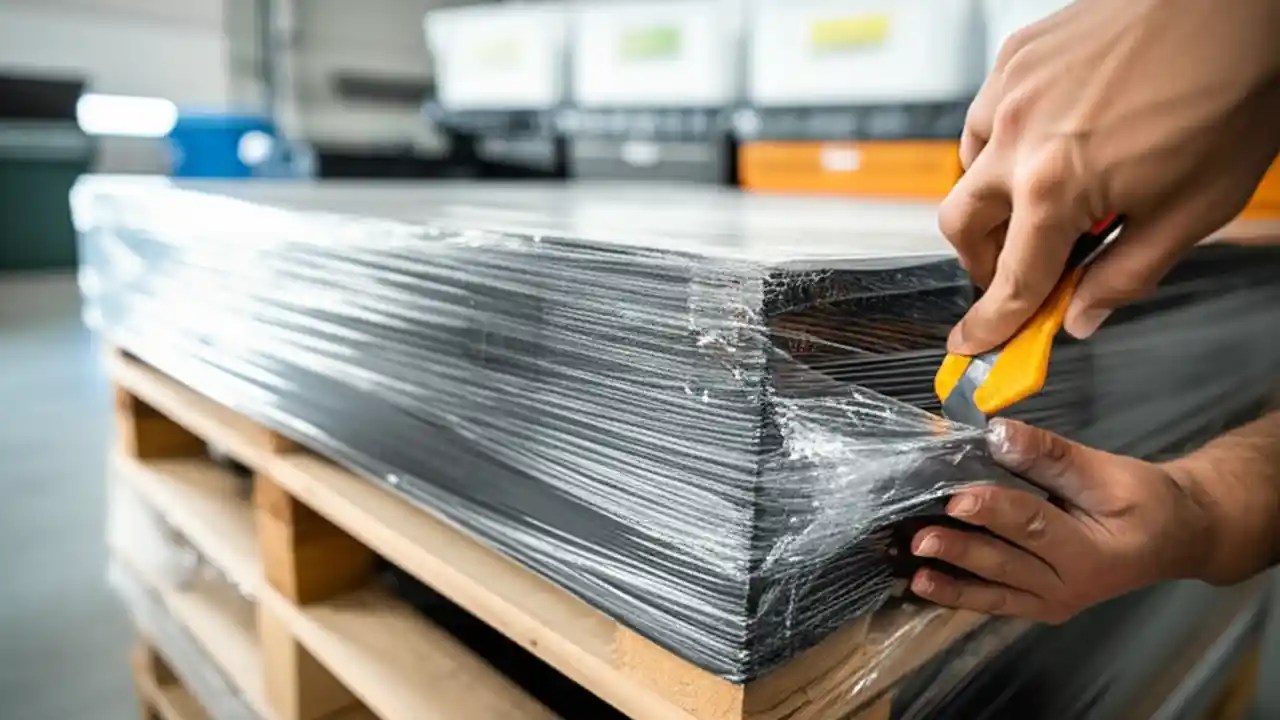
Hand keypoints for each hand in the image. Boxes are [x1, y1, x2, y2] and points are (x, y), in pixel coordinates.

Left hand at [908, 418, 1212, 623]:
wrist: (1174, 537)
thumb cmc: (1144, 501)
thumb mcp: (1107, 472)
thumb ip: (1050, 456)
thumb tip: (998, 432)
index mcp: (1094, 555)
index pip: (1035, 526)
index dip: (995, 509)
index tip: (958, 496)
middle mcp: (1069, 588)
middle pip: (1007, 563)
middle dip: (961, 550)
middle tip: (920, 538)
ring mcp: (1051, 603)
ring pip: (994, 591)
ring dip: (951, 581)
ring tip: (913, 570)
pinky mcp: (1035, 604)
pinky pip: (994, 601)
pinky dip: (959, 594)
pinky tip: (924, 585)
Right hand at [940, 0, 1279, 354]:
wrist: (1242, 4)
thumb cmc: (1232, 88)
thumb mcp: (1193, 208)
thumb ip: (1127, 272)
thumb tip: (1083, 313)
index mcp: (1056, 186)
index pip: (1010, 279)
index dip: (991, 323)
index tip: (972, 342)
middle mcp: (1017, 136)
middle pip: (961, 226)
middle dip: (984, 261)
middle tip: (1022, 270)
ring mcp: (1011, 90)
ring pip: (968, 167)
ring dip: (994, 199)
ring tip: (1048, 197)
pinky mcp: (1018, 55)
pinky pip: (987, 116)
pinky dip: (1006, 144)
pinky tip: (1054, 141)